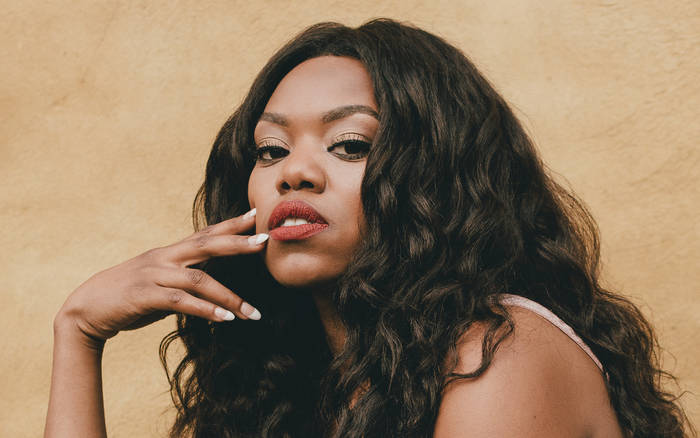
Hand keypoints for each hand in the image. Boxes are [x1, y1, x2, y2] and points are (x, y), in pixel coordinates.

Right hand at [54, 209, 266, 343]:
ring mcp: (154, 274)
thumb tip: (215, 289)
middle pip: (207, 245)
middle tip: (266, 242)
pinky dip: (205, 310)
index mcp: (170, 252)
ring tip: (253, 313)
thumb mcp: (160, 281)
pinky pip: (180, 301)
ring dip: (230, 298)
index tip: (257, 216)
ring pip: (199, 279)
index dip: (232, 224)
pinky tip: (224, 319)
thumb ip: (186, 279)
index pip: (206, 233)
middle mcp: (164, 257)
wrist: (86, 309)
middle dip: (238, 243)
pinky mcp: (144, 295)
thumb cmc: (130, 296)